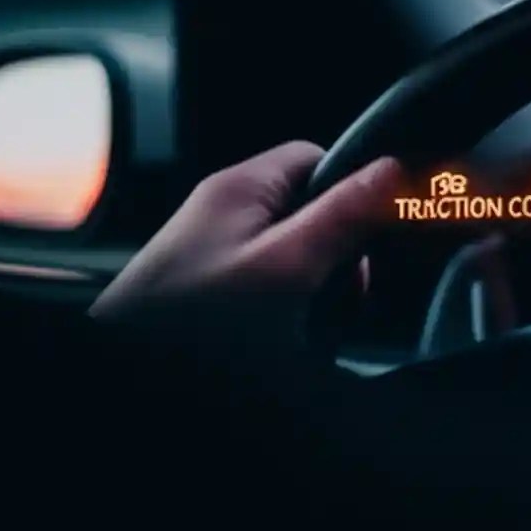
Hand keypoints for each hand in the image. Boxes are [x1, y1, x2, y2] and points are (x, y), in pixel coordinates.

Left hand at [91, 142, 401, 370]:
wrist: (133, 371)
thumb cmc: (194, 324)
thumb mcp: (288, 267)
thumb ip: (345, 216)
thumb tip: (397, 170)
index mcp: (240, 187)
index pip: (318, 159)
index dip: (354, 195)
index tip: (368, 237)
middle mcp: (225, 212)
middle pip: (313, 211)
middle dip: (338, 254)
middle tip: (338, 297)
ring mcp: (216, 253)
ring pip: (297, 255)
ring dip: (318, 289)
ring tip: (309, 325)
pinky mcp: (211, 290)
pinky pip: (273, 286)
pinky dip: (291, 311)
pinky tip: (290, 336)